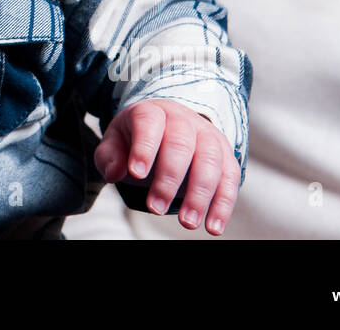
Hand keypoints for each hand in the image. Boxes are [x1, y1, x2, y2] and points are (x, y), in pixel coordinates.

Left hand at [94, 98, 239, 235]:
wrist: (166, 131)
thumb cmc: (136, 141)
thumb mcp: (115, 143)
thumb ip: (109, 156)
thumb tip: (116, 172)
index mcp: (152, 112)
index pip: (149, 123)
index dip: (144, 147)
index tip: (136, 173)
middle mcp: (183, 119)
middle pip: (181, 143)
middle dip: (169, 178)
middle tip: (156, 209)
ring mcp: (208, 135)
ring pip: (209, 160)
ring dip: (200, 194)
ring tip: (188, 223)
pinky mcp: (225, 155)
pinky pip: (230, 177)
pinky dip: (224, 203)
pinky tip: (213, 227)